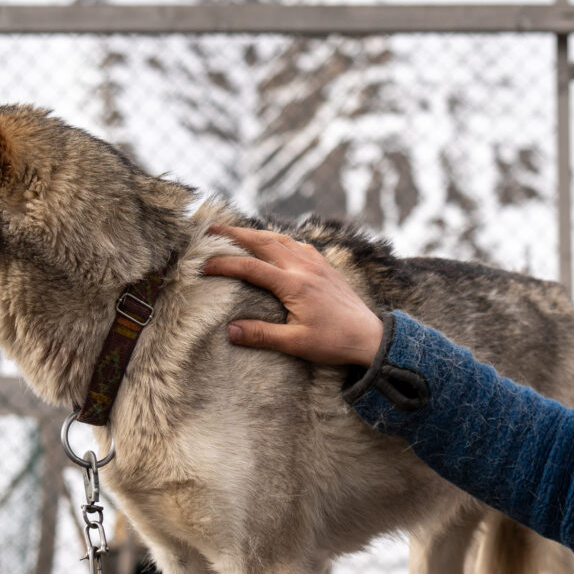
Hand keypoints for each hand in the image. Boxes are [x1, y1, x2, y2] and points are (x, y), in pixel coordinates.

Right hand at [202, 223, 385, 365]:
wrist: (370, 336)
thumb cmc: (334, 342)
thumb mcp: (296, 343)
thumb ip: (262, 335)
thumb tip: (230, 330)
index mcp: (294, 285)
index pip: (250, 267)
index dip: (224, 264)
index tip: (203, 266)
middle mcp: (304, 267)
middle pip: (263, 241)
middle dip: (235, 234)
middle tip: (211, 230)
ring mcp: (317, 263)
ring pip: (281, 238)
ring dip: (256, 233)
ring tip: (236, 232)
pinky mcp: (326, 266)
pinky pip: (298, 244)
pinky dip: (279, 239)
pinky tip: (274, 243)